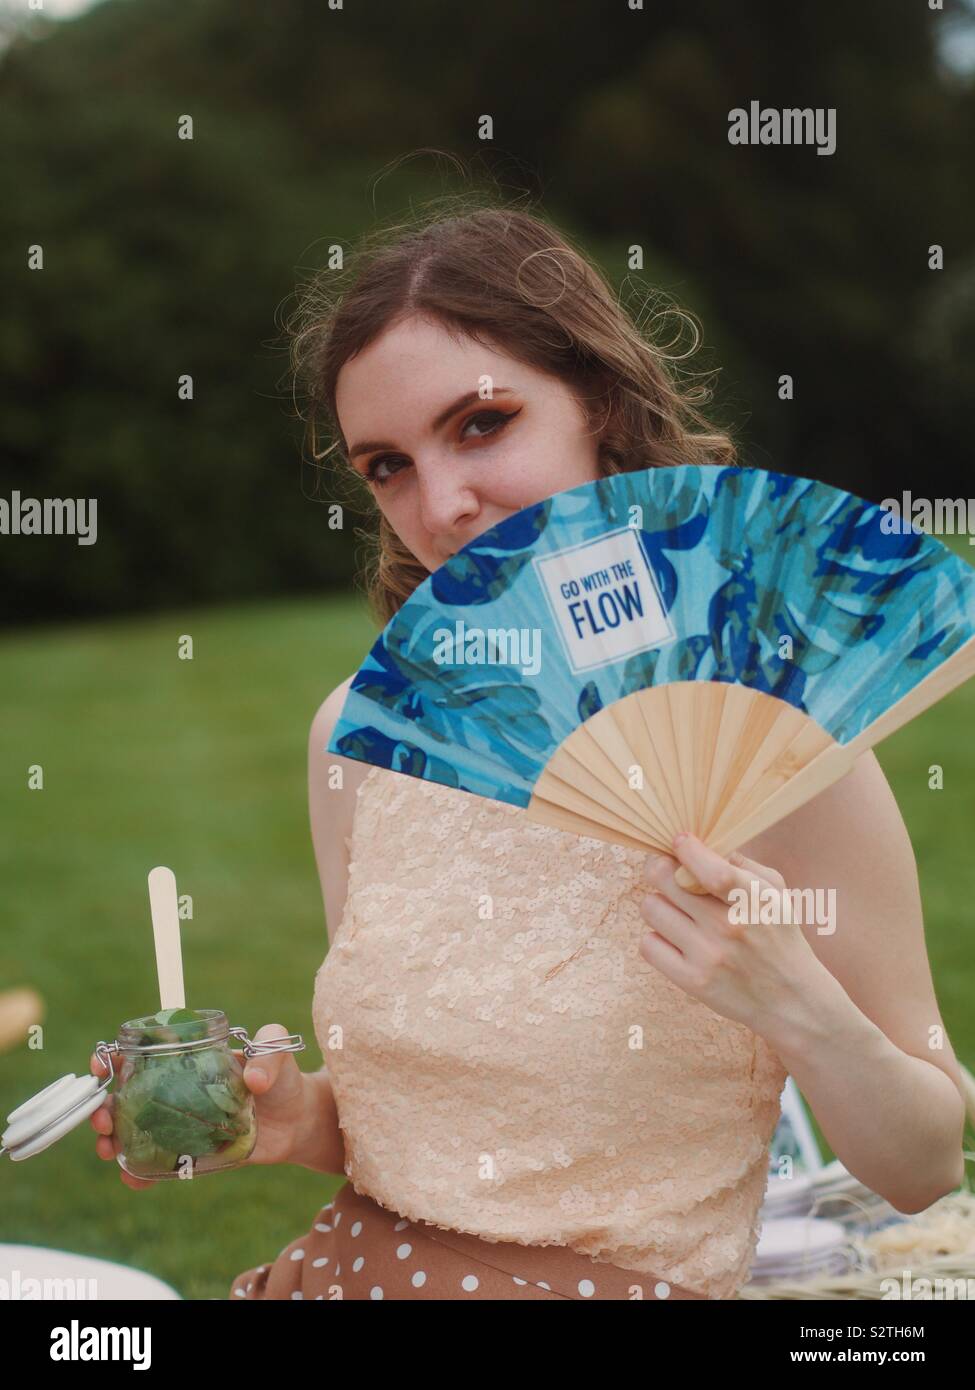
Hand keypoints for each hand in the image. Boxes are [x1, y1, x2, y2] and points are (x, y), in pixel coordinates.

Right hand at [89, 1023, 308, 1182]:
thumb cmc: (284, 1079)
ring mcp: (180, 1123)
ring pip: (133, 1130)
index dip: (115, 1057)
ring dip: (112, 1138)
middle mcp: (176, 1091)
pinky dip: (140, 1173)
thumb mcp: (278, 1053)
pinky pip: (157, 1163)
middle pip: (127, 1096)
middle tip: (103, 1118)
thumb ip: (269, 1051)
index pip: (142, 1053)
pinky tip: (133, 1180)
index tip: (104, 1065)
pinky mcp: (191, 1152)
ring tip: (108, 1148)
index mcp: (188, 1059)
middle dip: (104, 1106)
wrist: (299, 1121)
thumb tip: (252, 1080)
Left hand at [638, 832, 823, 1033]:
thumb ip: (743, 865)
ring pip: (651, 908)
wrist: (792, 1001)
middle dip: (662, 869)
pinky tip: (675, 938)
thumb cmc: (780, 937)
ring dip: (660, 904)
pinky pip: (648, 944)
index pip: (713, 871)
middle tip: (668, 872)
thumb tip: (702, 843)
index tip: (680, 840)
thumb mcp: (776, 894)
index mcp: (755, 901)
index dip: (687, 849)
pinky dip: (657, 938)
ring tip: (677, 910)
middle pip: (665, 879)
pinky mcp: (692, 981)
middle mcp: (729, 928)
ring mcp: (708, 956)